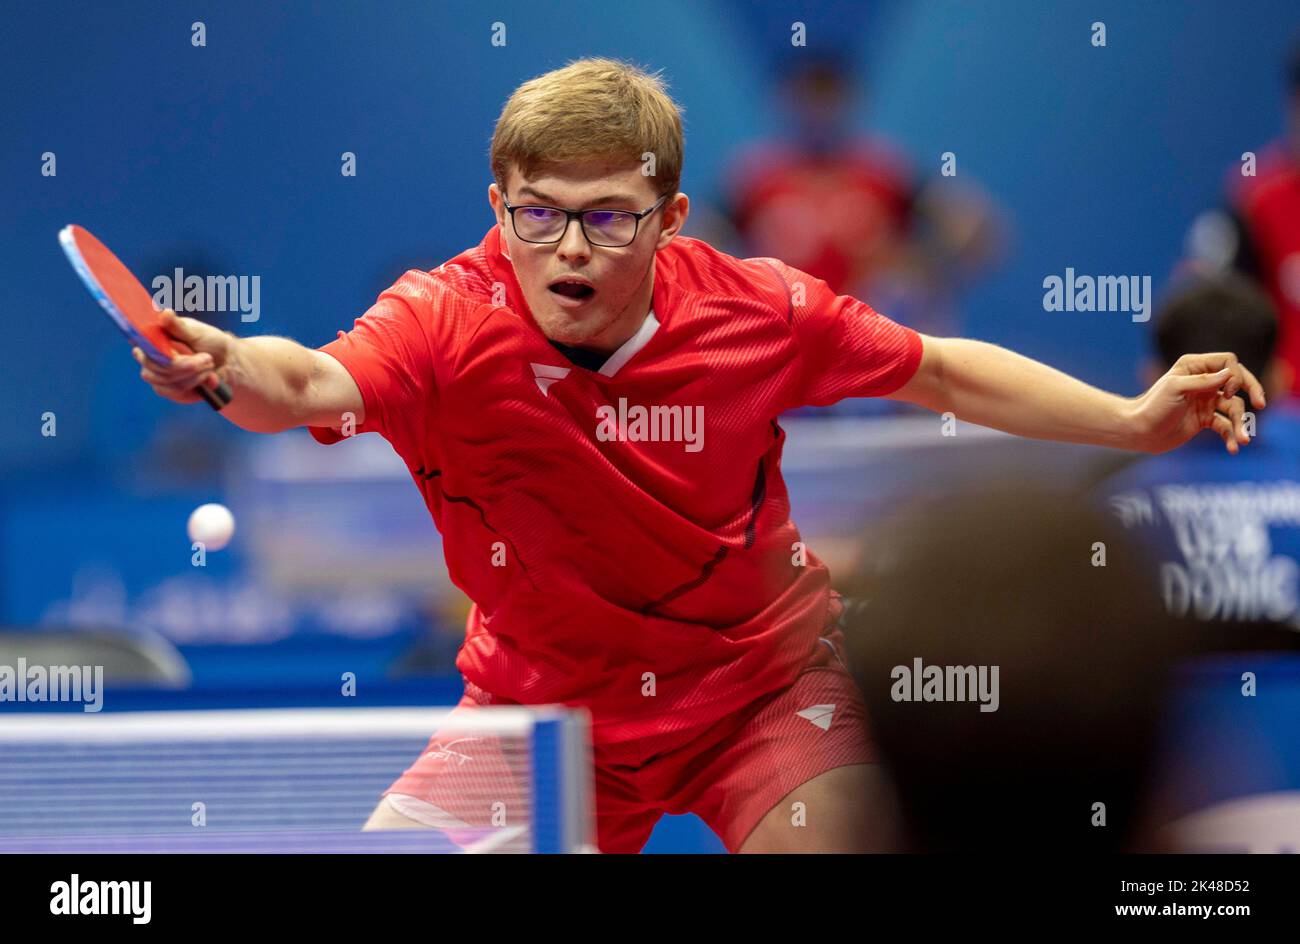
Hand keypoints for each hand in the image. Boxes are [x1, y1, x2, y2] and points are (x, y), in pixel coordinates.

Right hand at [133, 309, 232, 403]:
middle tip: (208, 358)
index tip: (174, 354)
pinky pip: (175, 391)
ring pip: (168, 380)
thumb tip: (165, 313)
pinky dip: (195, 383)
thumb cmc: (210, 342)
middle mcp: (149, 359)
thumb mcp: (196, 331)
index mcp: (152, 340)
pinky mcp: (168, 391)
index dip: (155, 351)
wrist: (227, 362)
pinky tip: (206, 377)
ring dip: (194, 373)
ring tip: (209, 364)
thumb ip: (178, 326)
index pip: (143, 346)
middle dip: (186, 365)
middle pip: (156, 366)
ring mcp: (156, 377)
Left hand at [1131, 352, 1266, 454]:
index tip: (1225, 393)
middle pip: (1238, 381)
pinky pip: (1226, 426)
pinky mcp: (1205, 420)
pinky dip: (1231, 436)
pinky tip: (1233, 448)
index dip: (1234, 375)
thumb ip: (1203, 381)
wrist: (1139, 432)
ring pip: (1235, 408)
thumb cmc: (1152, 407)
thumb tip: (1229, 375)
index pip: (1227, 362)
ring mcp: (1206, 401)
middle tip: (1261, 404)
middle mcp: (1203, 381)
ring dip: (1241, 424)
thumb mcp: (1176, 389)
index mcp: (1194, 366)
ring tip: (1243, 440)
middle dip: (1253, 391)